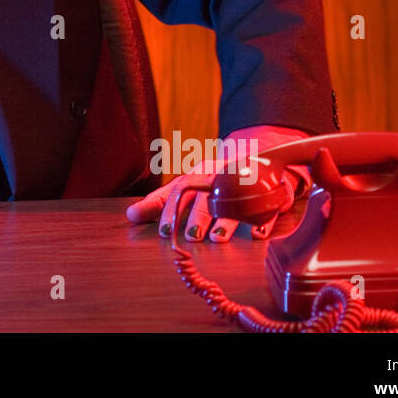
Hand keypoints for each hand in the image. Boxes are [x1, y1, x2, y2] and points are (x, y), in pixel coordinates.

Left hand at [125, 125, 311, 242]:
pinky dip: (263, 221)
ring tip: (217, 239)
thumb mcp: (186, 186)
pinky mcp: (268, 196)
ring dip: (225, 222)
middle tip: (190, 237)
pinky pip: (267, 207)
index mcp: (198, 175)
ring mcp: (245, 186)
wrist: (255, 158)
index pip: (180, 190)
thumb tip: (130, 216)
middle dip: (198, 216)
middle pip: (207, 196)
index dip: (172, 211)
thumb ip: (159, 201)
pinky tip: (256, 235)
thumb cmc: (212, 180)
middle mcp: (219, 179)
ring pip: (235, 202)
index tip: (164, 232)